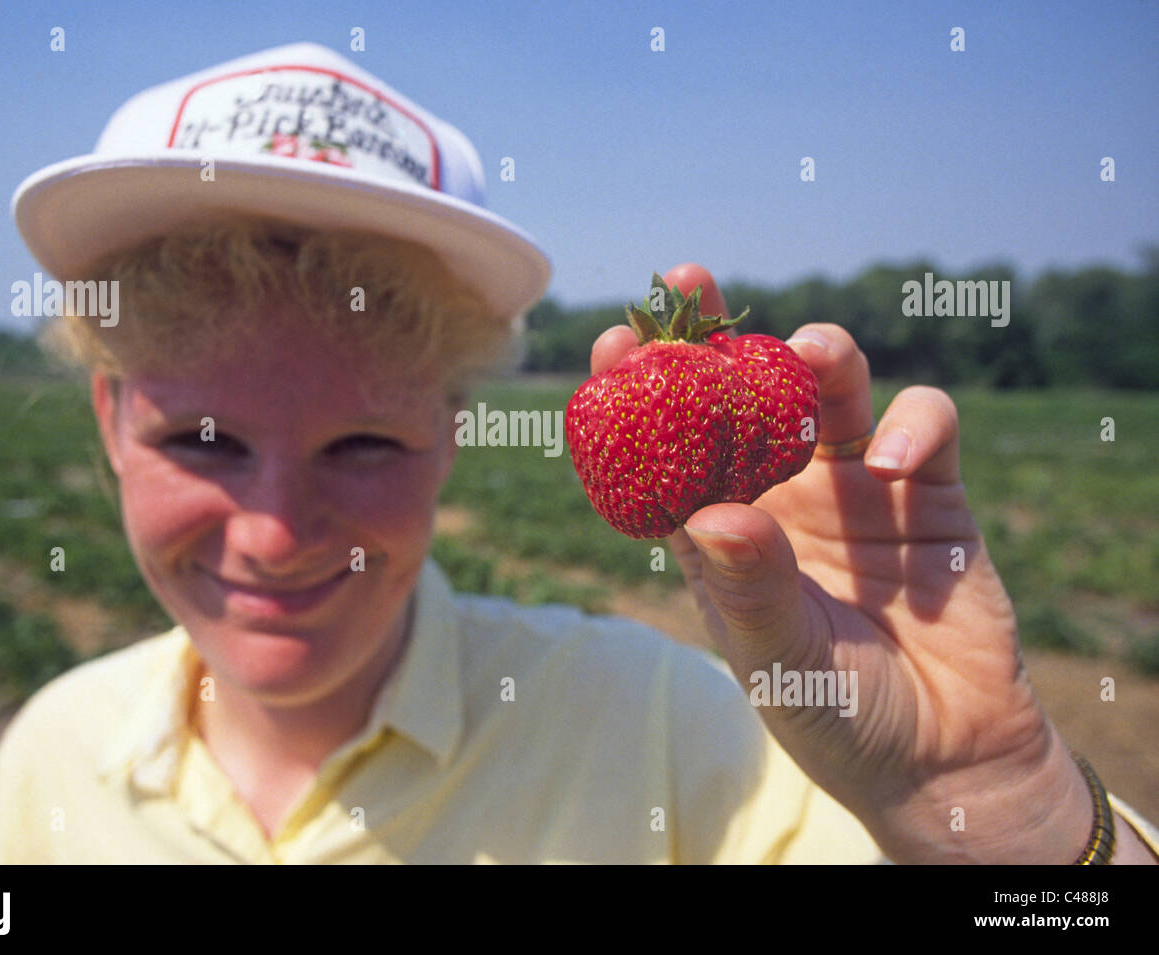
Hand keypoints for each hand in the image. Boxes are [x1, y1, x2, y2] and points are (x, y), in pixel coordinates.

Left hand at [590, 266, 1151, 863]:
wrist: (941, 754)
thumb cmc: (836, 713)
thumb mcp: (779, 660)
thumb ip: (751, 589)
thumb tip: (709, 515)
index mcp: (722, 532)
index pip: (666, 449)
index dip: (637, 392)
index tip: (617, 341)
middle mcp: (780, 496)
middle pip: (742, 396)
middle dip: (716, 336)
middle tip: (689, 281)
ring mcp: (853, 485)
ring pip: (831, 389)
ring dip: (819, 356)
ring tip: (809, 351)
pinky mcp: (927, 489)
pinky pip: (921, 424)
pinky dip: (912, 425)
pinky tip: (891, 461)